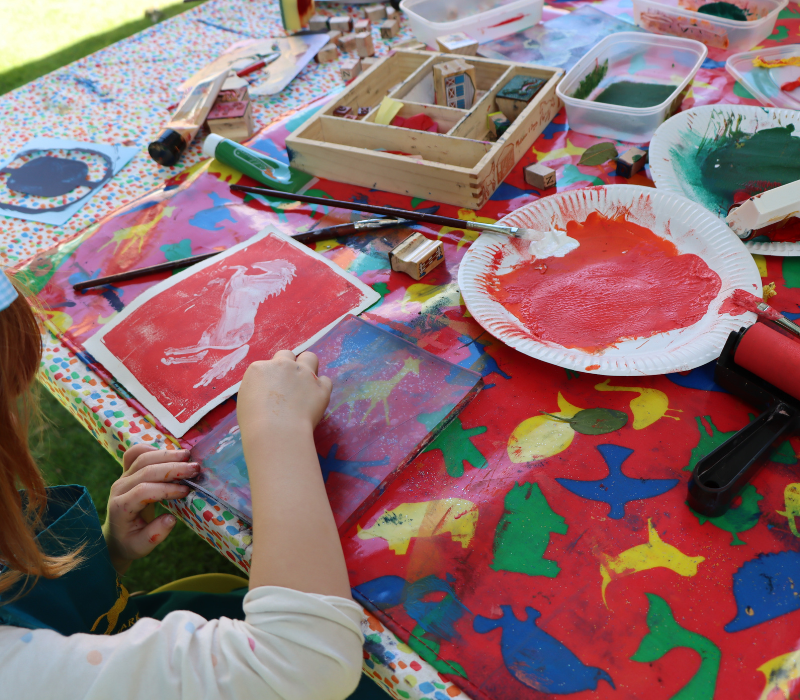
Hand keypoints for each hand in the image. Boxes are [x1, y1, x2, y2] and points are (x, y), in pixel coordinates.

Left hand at [103, 445, 194, 574]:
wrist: (116, 535)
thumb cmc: (131, 542)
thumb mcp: (141, 547)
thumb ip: (155, 535)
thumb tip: (171, 519)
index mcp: (121, 507)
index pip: (143, 491)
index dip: (166, 489)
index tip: (186, 491)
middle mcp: (119, 488)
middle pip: (145, 469)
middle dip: (172, 467)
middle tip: (195, 468)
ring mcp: (122, 477)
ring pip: (142, 457)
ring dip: (167, 455)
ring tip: (188, 456)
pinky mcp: (126, 471)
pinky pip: (135, 453)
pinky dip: (152, 449)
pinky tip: (169, 453)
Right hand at [237, 350, 332, 439]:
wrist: (275, 431)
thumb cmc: (253, 422)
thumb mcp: (245, 401)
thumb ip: (257, 389)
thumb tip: (266, 390)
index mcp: (260, 368)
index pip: (267, 366)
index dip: (271, 378)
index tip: (272, 391)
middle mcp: (283, 365)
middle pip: (288, 355)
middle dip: (288, 366)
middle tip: (288, 385)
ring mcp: (304, 374)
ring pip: (310, 357)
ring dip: (308, 367)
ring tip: (305, 384)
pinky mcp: (321, 387)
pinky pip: (326, 380)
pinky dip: (321, 388)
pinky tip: (316, 399)